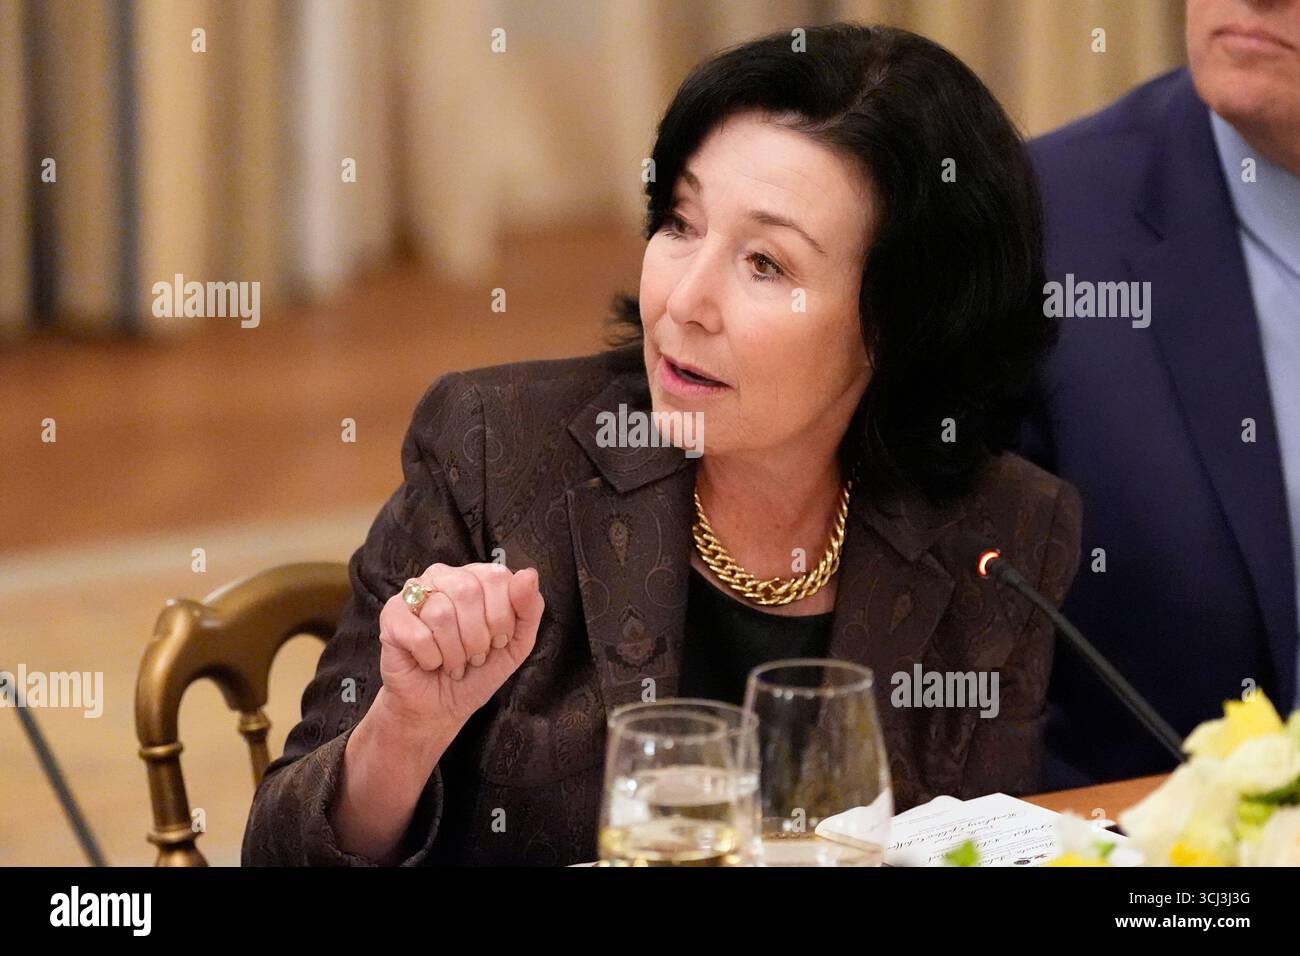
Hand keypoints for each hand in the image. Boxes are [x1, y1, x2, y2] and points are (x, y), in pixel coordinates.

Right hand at [376, 562, 542, 728]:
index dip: (502, 617)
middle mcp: (443, 576)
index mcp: (475, 576)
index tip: (498, 641)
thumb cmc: (478, 671)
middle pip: (467, 590)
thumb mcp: (517, 644)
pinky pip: (418, 635)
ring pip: (441, 613)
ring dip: (455, 653)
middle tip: (475, 656)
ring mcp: (413, 593)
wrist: (440, 706)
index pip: (495, 576)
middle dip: (478, 636)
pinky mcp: (391, 616)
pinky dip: (432, 660)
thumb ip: (529, 608)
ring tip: (454, 664)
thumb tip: (528, 574)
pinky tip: (431, 664)